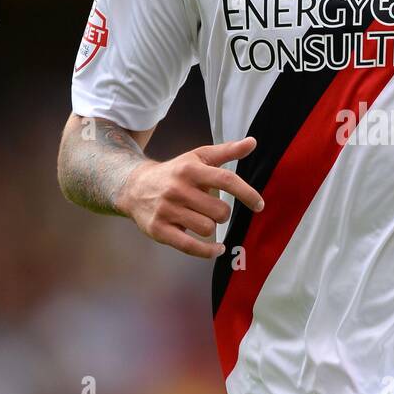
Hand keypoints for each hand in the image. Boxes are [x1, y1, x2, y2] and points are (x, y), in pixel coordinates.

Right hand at [116, 136, 262, 258]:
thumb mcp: (198, 157)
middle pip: (219, 211)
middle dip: (223, 213)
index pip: (226, 180)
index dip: (247, 194)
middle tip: (213, 209)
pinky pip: (191, 247)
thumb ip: (226, 151)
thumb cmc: (174, 173)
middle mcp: (178, 189)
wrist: (134, 187)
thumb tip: (252, 142)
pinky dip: (208, 251)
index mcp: (190, 170)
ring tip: (201, 219)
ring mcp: (167, 210)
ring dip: (211, 227)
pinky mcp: (159, 229)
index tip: (259, 205)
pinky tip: (217, 248)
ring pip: (207, 228)